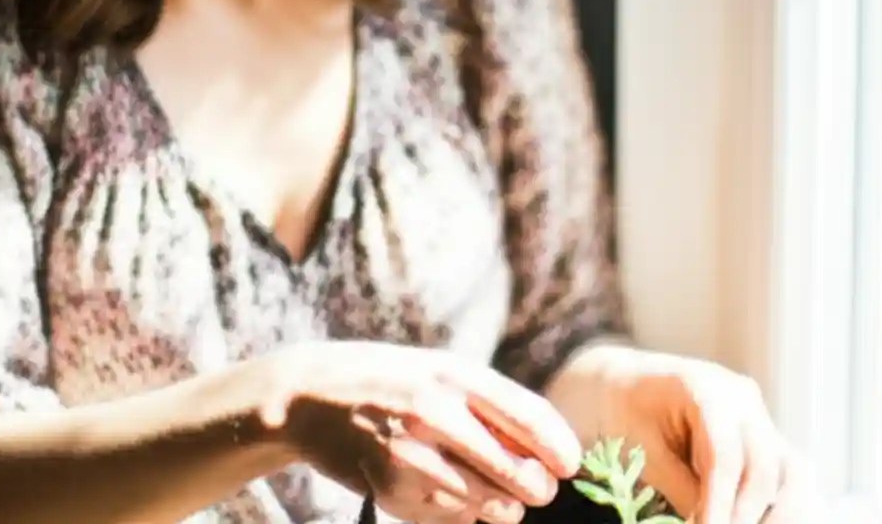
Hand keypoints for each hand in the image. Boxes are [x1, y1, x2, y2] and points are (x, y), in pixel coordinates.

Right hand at [260, 341, 582, 523]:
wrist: (310, 395)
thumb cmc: (392, 381)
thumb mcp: (441, 372)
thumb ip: (492, 406)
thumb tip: (551, 452)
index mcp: (454, 376)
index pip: (528, 418)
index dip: (559, 448)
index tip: (570, 465)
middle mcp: (434, 413)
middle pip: (519, 473)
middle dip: (537, 489)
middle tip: (537, 490)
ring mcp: (410, 456)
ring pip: (491, 506)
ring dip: (500, 506)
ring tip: (488, 490)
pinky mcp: (391, 491)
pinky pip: (453, 519)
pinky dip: (460, 513)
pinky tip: (441, 489)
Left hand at [547, 346, 818, 523]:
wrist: (618, 385)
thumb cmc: (622, 414)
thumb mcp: (641, 452)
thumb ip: (681, 489)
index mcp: (707, 390)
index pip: (726, 457)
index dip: (721, 504)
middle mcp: (743, 399)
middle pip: (766, 467)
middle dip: (749, 514)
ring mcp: (757, 416)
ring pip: (792, 472)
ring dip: (778, 512)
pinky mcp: (762, 436)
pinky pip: (786, 474)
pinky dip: (781, 504)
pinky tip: (766, 521)